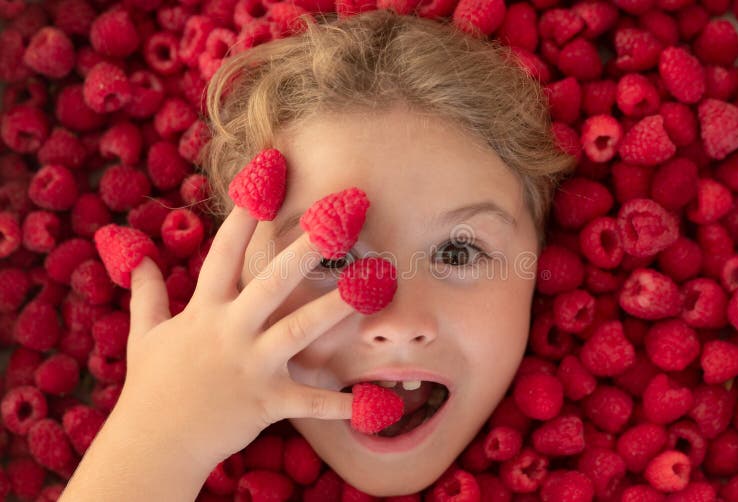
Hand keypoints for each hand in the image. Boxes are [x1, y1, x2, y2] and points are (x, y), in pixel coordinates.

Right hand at [115, 205, 353, 468]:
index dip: (246, 213)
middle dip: (305, 247)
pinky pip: (310, 402)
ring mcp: (251, 366)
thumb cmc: (152, 386)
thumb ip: (146, 293)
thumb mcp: (143, 334)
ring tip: (370, 281)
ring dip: (335, 306)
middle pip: (271, 281)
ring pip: (299, 329)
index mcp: (203, 311)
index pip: (225, 252)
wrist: (152, 444)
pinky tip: (374, 401)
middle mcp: (230, 331)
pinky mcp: (267, 402)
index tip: (266, 175)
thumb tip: (137, 259)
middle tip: (338, 217)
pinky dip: (341, 404)